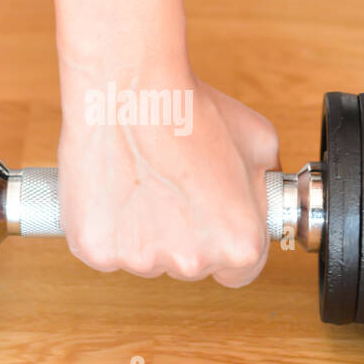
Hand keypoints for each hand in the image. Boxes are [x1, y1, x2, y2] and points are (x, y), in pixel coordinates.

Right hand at [58, 67, 279, 286]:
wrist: (130, 92)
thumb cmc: (190, 110)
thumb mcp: (260, 142)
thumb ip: (266, 188)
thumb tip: (266, 201)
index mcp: (240, 245)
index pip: (238, 271)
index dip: (224, 240)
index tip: (210, 217)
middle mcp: (193, 262)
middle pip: (190, 264)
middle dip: (185, 233)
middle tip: (173, 185)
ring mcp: (141, 260)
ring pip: (145, 256)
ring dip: (144, 230)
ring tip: (141, 179)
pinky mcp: (96, 250)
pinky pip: (106, 247)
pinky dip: (107, 225)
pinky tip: (114, 187)